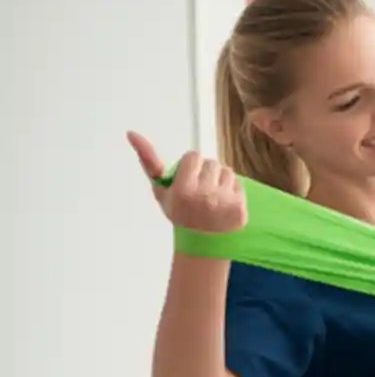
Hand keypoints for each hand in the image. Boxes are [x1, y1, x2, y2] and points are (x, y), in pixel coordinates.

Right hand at [127, 131, 246, 232]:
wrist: (201, 243)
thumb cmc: (179, 213)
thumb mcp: (161, 190)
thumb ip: (148, 161)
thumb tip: (132, 133)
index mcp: (184, 189)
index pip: (193, 157)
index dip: (190, 167)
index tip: (188, 180)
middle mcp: (205, 194)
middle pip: (211, 163)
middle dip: (205, 173)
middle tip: (200, 190)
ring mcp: (224, 201)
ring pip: (226, 171)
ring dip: (220, 180)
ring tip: (212, 197)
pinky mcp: (240, 207)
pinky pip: (238, 184)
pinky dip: (232, 190)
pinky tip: (223, 203)